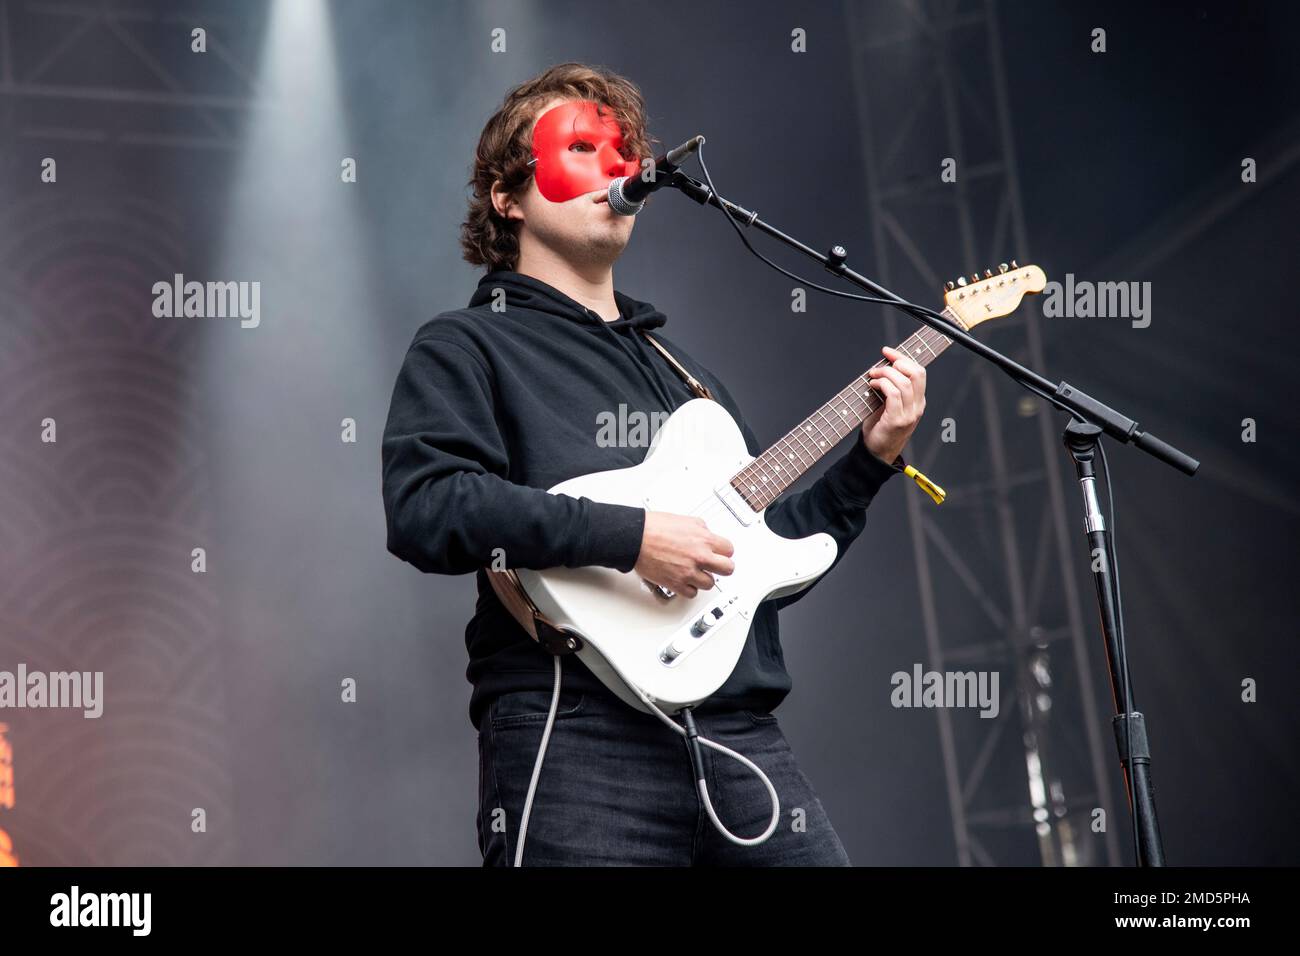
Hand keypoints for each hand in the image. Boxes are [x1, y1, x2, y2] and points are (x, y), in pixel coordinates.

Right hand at [633, 511, 734, 598]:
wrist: (635, 538)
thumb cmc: (653, 527)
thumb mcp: (685, 520)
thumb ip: (701, 530)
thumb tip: (708, 536)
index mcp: (703, 539)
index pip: (729, 550)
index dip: (723, 552)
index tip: (719, 553)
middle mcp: (699, 556)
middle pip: (727, 569)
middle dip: (721, 567)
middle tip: (714, 566)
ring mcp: (688, 572)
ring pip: (710, 584)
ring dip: (704, 579)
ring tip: (695, 573)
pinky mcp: (676, 584)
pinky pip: (692, 593)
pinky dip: (689, 588)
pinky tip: (684, 580)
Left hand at [862, 345, 926, 462]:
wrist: (876, 454)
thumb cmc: (880, 428)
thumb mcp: (888, 405)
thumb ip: (890, 388)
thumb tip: (881, 366)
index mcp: (918, 401)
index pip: (919, 372)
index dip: (903, 358)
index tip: (887, 351)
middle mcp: (917, 407)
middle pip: (916, 373)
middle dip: (897, 362)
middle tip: (879, 365)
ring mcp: (909, 414)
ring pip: (904, 383)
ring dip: (885, 374)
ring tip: (873, 376)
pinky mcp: (897, 420)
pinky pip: (894, 395)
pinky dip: (882, 385)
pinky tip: (873, 385)